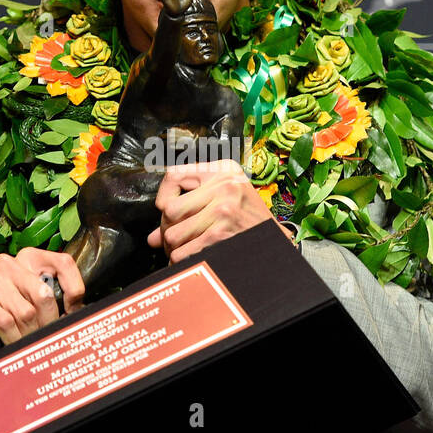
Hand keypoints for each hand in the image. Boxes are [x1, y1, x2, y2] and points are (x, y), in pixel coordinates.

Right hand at [0, 248, 85, 344]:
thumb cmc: (14, 312)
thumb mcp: (39, 299)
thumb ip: (61, 298)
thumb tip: (82, 312)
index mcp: (29, 257)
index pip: (63, 263)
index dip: (74, 289)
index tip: (72, 310)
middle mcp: (8, 263)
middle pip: (44, 295)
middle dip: (49, 321)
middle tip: (48, 334)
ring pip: (26, 313)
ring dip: (31, 334)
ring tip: (30, 340)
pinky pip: (6, 322)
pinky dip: (14, 338)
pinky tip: (14, 342)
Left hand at [146, 159, 292, 262]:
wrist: (278, 243)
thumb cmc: (251, 222)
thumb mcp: (227, 200)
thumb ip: (190, 209)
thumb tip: (154, 238)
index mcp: (224, 171)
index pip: (174, 176)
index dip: (163, 197)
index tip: (166, 212)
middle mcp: (224, 186)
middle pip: (169, 210)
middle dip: (169, 230)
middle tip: (179, 240)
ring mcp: (223, 209)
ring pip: (172, 235)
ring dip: (175, 249)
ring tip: (189, 250)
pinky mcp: (221, 233)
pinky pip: (182, 253)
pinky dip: (183, 262)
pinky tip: (195, 259)